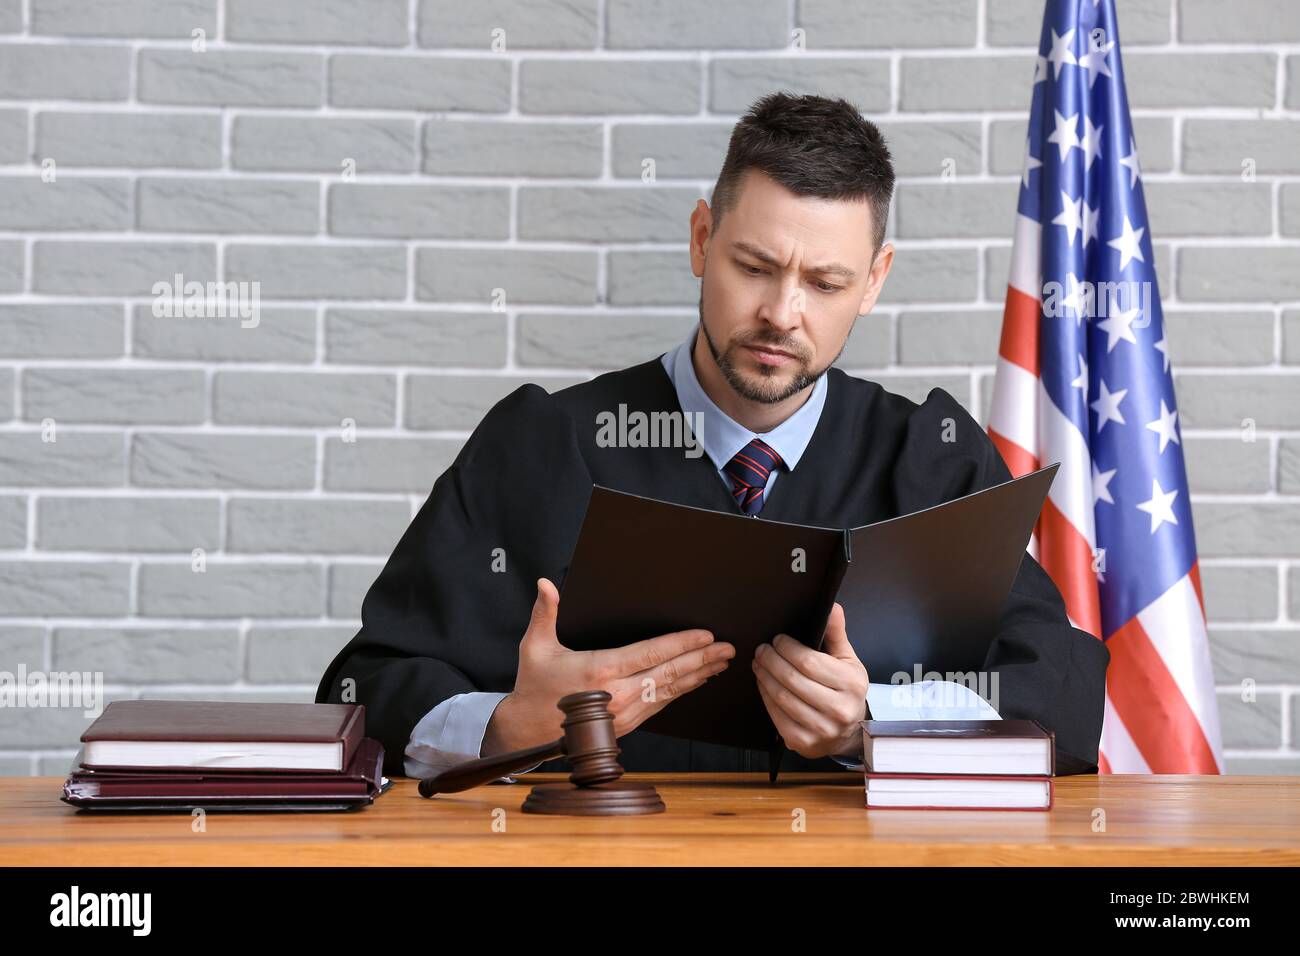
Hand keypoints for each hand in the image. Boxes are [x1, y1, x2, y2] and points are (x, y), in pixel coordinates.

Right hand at [483, 577, 734, 755]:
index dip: (681, 644)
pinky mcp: (628, 724)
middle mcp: (618, 693)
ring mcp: (625, 712)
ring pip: (670, 691)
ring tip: (720, 663)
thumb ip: (545, 612)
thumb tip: (545, 583)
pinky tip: (695, 681)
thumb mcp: (536, 646)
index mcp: (600, 670)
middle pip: (670, 673)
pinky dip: (682, 691)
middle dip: (703, 659)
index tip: (706, 635)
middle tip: (728, 649)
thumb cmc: (534, 686)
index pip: (651, 654)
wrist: (528, 731)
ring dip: (698, 676)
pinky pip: (661, 704)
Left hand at [752, 602, 868, 759]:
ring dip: (764, 677)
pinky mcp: (803, 742)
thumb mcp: (847, 660)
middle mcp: (839, 708)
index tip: (777, 640)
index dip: (787, 648)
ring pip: (782, 697)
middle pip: (792, 679)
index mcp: (851, 684)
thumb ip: (836, 632)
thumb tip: (831, 607)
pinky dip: (765, 697)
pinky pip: (776, 716)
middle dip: (771, 660)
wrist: (848, 733)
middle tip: (761, 650)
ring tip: (758, 664)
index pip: (809, 661)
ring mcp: (821, 729)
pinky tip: (763, 684)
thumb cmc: (845, 691)